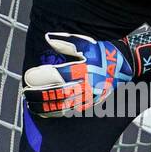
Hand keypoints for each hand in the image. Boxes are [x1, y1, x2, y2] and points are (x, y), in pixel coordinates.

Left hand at [21, 25, 150, 117]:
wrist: (125, 64)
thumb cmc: (102, 52)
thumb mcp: (85, 43)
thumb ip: (65, 42)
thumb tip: (47, 38)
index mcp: (83, 69)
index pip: (57, 75)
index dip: (41, 78)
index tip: (28, 77)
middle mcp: (86, 84)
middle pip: (57, 93)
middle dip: (39, 95)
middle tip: (25, 93)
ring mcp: (89, 96)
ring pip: (63, 105)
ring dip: (45, 106)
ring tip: (31, 105)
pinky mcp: (91, 103)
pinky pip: (71, 111)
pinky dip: (56, 113)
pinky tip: (45, 112)